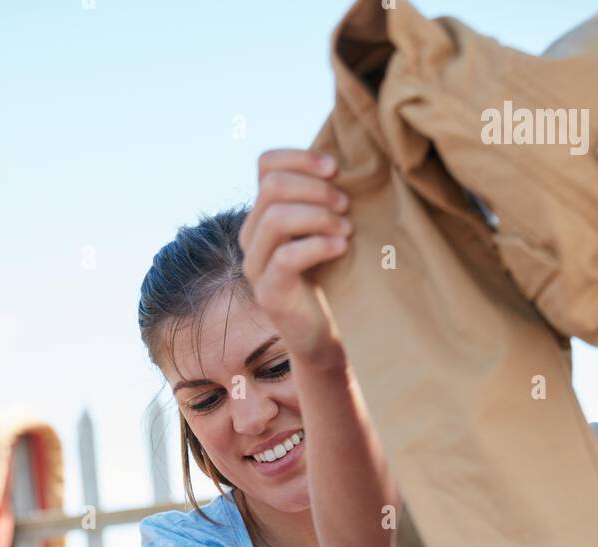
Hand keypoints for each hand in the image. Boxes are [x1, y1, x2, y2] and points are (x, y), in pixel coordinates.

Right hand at [239, 148, 351, 366]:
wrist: (325, 336)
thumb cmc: (332, 279)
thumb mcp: (325, 230)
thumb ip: (321, 199)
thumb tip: (342, 160)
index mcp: (262, 215)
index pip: (265, 164)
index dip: (300, 158)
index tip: (336, 168)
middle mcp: (250, 238)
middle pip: (271, 188)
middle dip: (315, 189)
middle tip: (346, 205)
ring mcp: (255, 267)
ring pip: (275, 218)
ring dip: (318, 216)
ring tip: (346, 229)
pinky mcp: (267, 294)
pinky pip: (286, 257)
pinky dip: (319, 245)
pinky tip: (342, 247)